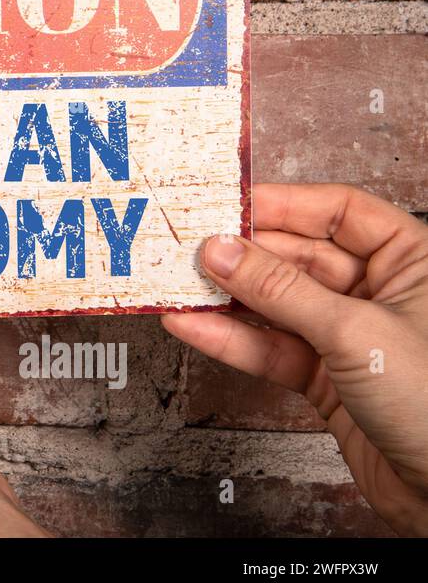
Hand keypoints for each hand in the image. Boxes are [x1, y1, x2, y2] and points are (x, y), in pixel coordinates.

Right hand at [163, 183, 427, 535]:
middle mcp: (380, 293)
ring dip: (226, 299)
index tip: (227, 203)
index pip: (338, 213)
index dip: (282, 205)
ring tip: (177, 285)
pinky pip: (271, 348)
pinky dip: (231, 340)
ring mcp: (350, 337)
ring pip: (277, 305)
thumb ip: (280, 289)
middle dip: (242, 255)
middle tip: (187, 247)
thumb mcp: (354, 332)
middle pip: (298, 257)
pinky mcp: (327, 379)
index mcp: (411, 262)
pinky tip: (192, 327)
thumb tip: (220, 250)